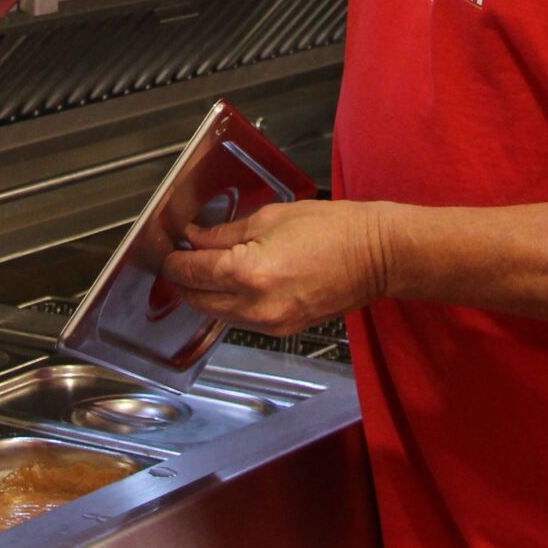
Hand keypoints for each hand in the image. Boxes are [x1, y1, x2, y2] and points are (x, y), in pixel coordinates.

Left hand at [159, 200, 392, 335]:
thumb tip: (197, 238)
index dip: (175, 260)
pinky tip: (235, 283)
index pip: (192, 272)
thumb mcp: (271, 217)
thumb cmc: (335, 230)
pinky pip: (242, 320)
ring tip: (209, 268)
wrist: (376, 256)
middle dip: (185, 280)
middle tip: (183, 259)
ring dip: (207, 294)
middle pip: (198, 300)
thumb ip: (226, 232)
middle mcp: (255, 305)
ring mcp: (270, 323)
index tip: (170, 251)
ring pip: (217, 314)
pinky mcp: (283, 329)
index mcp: (248, 272)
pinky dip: (230, 304)